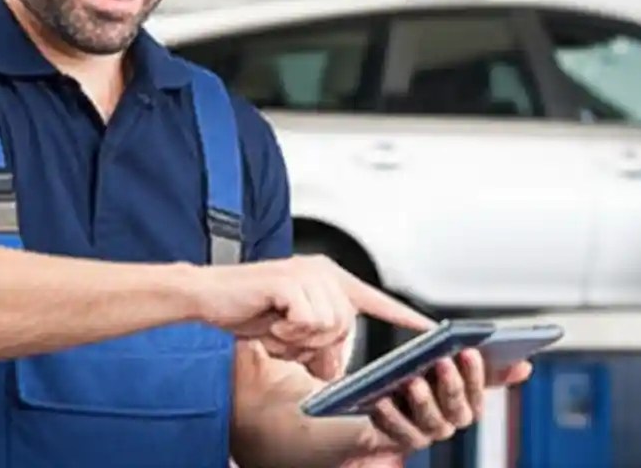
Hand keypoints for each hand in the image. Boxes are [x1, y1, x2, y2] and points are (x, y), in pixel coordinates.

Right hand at [190, 255, 431, 378]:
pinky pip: (309, 322)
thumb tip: (336, 370)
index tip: (433, 329)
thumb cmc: (247, 311)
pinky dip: (288, 333)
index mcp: (326, 277)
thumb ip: (319, 344)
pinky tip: (272, 322)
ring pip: (330, 325)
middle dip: (317, 343)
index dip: (403, 315)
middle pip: (346, 324)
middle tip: (287, 335)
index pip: (374, 299)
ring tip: (277, 326)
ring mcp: (307, 273)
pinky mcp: (290, 281)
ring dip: (300, 338)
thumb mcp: (291, 334)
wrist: (207, 296)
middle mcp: (321, 271)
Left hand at [342, 350, 534, 466]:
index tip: (470, 351)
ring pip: (432, 424)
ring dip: (424, 402)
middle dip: (453, 386)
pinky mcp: (400, 439)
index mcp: (465, 402)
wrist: (378, 400)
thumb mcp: (450, 365)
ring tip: (412, 381)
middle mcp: (450, 421)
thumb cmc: (420, 377)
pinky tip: (382, 399)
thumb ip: (483, 367)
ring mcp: (426, 432)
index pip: (478, 391)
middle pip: (458, 410)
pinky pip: (398, 433)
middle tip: (443, 361)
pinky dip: (391, 417)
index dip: (477, 374)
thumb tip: (525, 367)